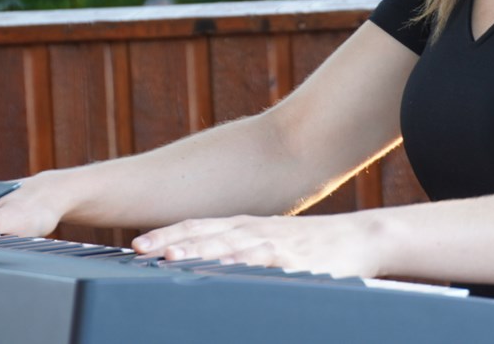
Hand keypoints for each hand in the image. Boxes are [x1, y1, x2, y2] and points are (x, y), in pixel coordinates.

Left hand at [131, 212, 385, 279]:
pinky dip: (242, 264)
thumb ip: (235, 251)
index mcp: (242, 226)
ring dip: (197, 250)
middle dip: (169, 241)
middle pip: (203, 234)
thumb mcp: (265, 244)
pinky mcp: (295, 260)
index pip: (195, 226)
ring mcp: (273, 243)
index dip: (165, 234)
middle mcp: (252, 230)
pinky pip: (264, 261)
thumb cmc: (308, 247)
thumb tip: (202, 265)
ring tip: (169, 257)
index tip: (135, 245)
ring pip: (228, 245)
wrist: (357, 239)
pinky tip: (225, 268)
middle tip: (139, 249)